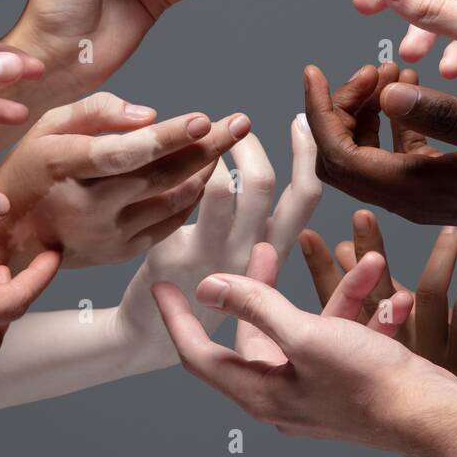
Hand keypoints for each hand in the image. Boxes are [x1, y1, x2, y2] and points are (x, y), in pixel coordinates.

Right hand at [0, 94, 253, 270]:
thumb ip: (98, 111)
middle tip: (241, 122)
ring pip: (172, 200)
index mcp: (63, 167)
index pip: (124, 152)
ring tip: (226, 139)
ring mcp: (105, 236)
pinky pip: (170, 222)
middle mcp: (86, 207)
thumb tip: (150, 114)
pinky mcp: (119, 253)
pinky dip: (193, 196)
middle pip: (160, 176)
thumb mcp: (49, 126)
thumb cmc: (33, 167)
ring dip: (206, 169)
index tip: (205, 117)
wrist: (8, 237)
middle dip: (207, 147)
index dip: (167, 137)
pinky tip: (206, 171)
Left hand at [116, 117, 321, 360]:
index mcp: (270, 252)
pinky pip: (174, 199)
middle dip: (244, 143)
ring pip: (219, 188)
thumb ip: (261, 224)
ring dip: (206, 151)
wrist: (150, 335)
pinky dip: (173, 172)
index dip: (306, 156)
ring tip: (194, 141)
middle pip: (261, 182)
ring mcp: (207, 257)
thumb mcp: (245, 261)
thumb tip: (262, 168)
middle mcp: (245, 255)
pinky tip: (163, 164)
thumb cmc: (205, 287)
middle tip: (230, 127)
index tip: (300, 122)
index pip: (305, 198)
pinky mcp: (168, 253)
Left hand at [154, 241, 453, 447]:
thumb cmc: (367, 384)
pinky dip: (364, 313)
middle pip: (255, 333)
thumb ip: (257, 306)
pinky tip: (393, 295)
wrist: (433, 417)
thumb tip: (209, 286)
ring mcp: (318, 390)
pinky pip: (345, 339)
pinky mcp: (349, 383)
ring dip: (338, 293)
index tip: (161, 286)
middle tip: (262, 246)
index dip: (178, 319)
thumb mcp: (305, 334)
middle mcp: (283, 394)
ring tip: (367, 262)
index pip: (201, 354)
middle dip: (264, 286)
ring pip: (310, 328)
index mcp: (261, 391)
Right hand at [301, 210, 456, 411]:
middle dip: (366, 254)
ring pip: (427, 299)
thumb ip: (369, 291)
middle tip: (361, 216)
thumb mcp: (400, 319)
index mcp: (370, 351)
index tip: (309, 234)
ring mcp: (432, 362)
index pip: (335, 307)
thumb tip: (342, 247)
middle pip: (374, 301)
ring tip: (453, 229)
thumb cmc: (444, 359)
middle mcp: (396, 359)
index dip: (321, 272)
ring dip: (441, 259)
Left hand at [302, 63, 456, 308]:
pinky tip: (410, 83)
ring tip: (390, 70)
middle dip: (341, 107)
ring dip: (365, 109)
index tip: (314, 70)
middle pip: (339, 155)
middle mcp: (408, 199)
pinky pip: (392, 152)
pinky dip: (389, 117)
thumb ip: (442, 115)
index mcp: (413, 190)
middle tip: (369, 68)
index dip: (318, 111)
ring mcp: (420, 195)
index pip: (335, 154)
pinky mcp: (435, 185)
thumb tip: (385, 95)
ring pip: (363, 152)